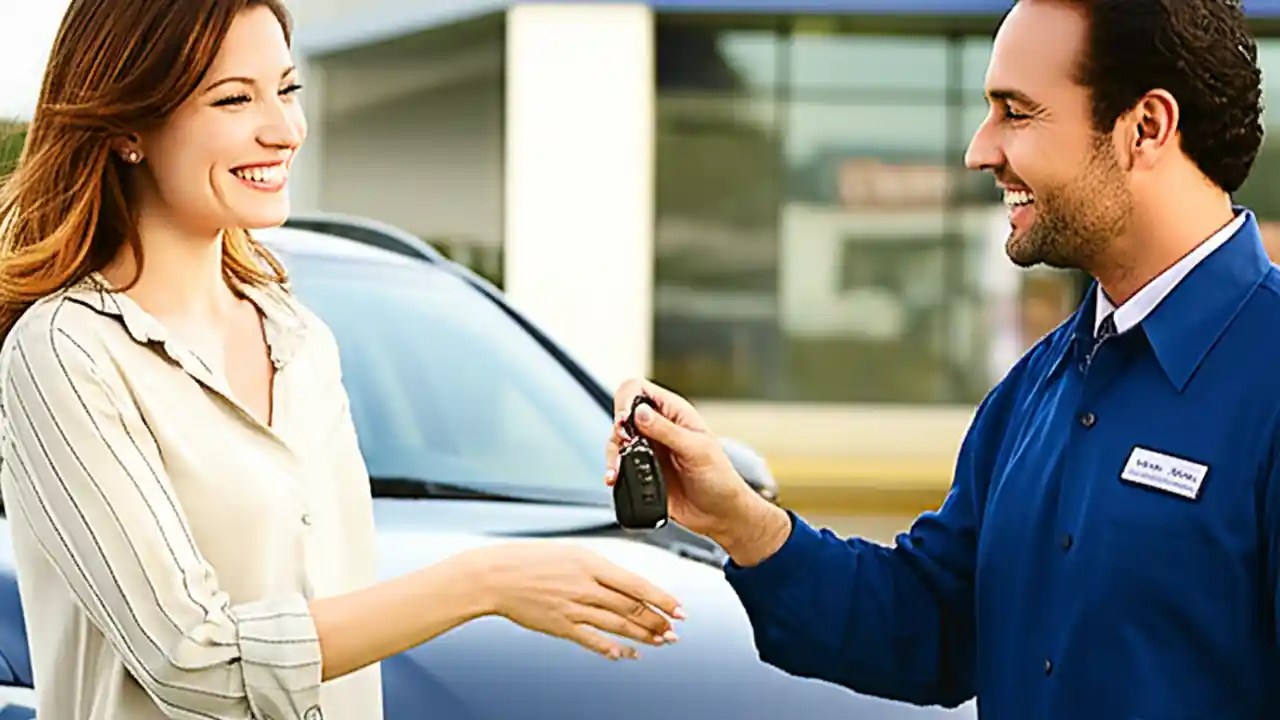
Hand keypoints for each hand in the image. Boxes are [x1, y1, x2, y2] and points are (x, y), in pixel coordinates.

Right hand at [475, 541, 684, 659]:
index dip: (662, 599)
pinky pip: (593, 642)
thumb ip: (598, 567)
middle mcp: (586, 587)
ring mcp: (574, 609)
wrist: (496, 575)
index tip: (679, 608)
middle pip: (631, 608)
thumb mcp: (571, 552)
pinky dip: (613, 650)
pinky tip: (627, 654)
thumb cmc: (530, 559)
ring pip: (618, 626)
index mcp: (591, 564)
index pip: (637, 585)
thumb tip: (623, 581)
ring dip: (643, 636)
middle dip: (658, 621)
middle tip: (674, 629)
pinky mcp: (561, 627)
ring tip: (660, 641)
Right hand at [604, 378, 785, 555]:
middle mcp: (659, 427)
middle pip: (622, 413)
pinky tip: (615, 477)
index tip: (625, 420)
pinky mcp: (642, 470)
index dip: (627, 399)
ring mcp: (649, 448)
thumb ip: (667, 430)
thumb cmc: (720, 478)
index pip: (639, 389)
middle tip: (625, 444)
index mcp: (675, 413)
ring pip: (617, 440)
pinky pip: (620, 463)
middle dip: (617, 428)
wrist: (720, 514)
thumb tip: (640, 413)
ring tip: (617, 469)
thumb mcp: (697, 450)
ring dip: (612, 453)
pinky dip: (613, 469)